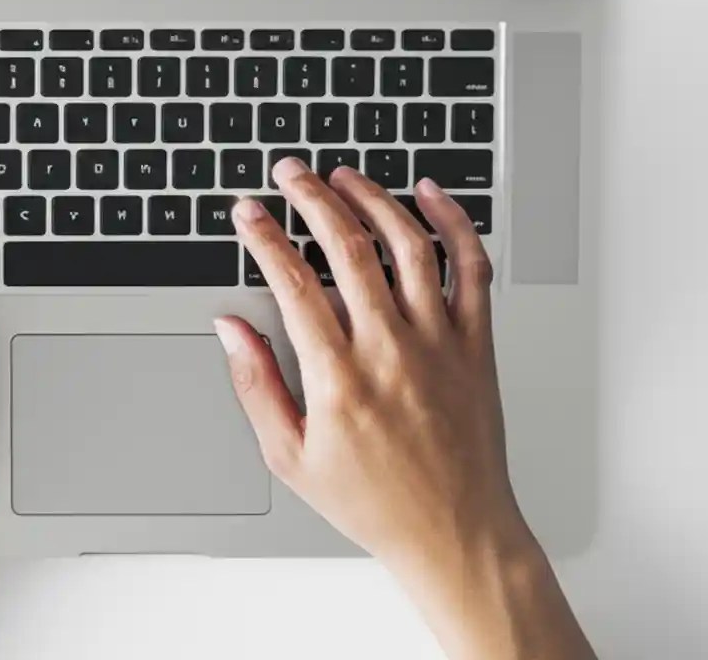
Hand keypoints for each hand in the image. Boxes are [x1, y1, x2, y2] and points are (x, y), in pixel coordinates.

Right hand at [215, 158, 593, 659]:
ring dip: (373, 199)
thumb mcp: (290, 457)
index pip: (293, 283)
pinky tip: (431, 196)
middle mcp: (391, 349)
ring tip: (345, 176)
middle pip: (349, 247)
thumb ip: (256, 385)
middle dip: (312, 198)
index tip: (248, 213)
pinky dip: (454, 223)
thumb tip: (229, 328)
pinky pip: (472, 267)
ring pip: (408, 244)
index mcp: (339, 378)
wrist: (454, 532)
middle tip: (290, 174)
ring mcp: (440, 341)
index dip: (265, 238)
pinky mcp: (477, 344)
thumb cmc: (373, 503)